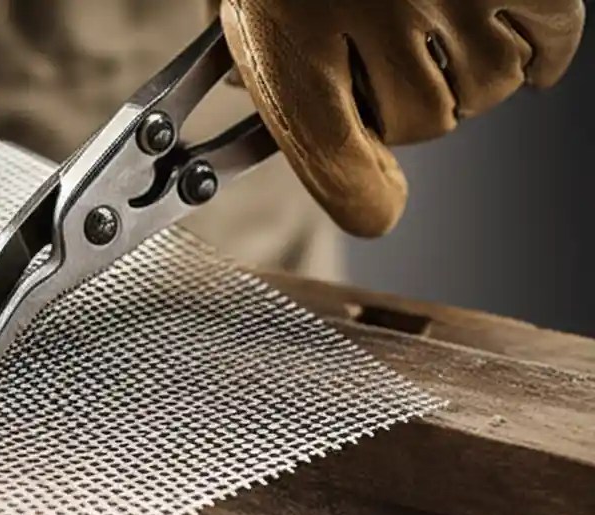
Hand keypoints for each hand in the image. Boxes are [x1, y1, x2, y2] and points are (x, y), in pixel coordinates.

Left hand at [219, 0, 583, 236]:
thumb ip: (258, 50)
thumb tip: (264, 108)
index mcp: (288, 25)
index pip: (332, 154)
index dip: (358, 194)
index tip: (376, 202)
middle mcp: (369, 8)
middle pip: (417, 124)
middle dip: (402, 106)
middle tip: (389, 67)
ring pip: (482, 89)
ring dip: (466, 76)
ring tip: (439, 35)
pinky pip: (551, 39)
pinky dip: (539, 51)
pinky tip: (518, 47)